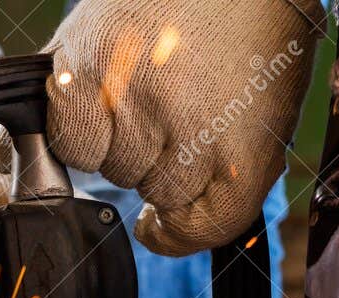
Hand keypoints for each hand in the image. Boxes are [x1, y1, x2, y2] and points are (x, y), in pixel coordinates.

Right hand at [46, 0, 322, 256]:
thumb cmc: (254, 19)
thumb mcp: (271, 103)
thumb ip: (234, 165)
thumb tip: (181, 214)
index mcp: (244, 147)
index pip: (203, 227)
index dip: (178, 235)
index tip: (158, 227)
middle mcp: (186, 129)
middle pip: (155, 193)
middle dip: (160, 167)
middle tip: (171, 116)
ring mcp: (131, 98)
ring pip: (109, 169)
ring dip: (120, 144)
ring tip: (142, 91)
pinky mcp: (84, 66)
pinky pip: (67, 136)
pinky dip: (78, 125)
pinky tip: (100, 94)